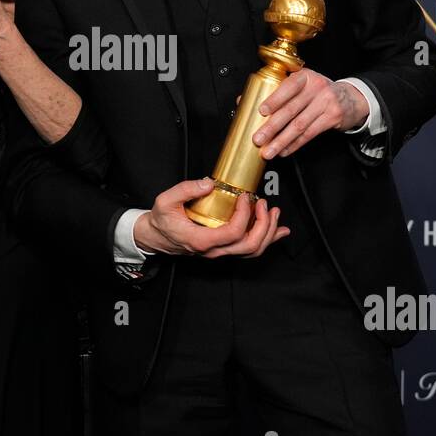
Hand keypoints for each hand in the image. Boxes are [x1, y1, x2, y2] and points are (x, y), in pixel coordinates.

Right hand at [133, 177, 288, 257]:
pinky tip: (279, 230)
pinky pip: (250, 249)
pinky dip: (268, 239)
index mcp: (200, 239)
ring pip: (253, 250)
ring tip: (274, 212)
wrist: (157, 236)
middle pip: (249, 245)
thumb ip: (186, 189)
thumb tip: (209, 183)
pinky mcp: (225, 248)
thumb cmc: (162, 220)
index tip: (244, 198)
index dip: (244, 215)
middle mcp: (214, 250)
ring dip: (268, 232)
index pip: (232, 233)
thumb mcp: (166, 200)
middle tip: (263, 204)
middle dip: (263, 224)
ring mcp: (221, 252)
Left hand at [253, 70, 368, 158]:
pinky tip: (284, 150)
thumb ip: (275, 91)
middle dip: (272, 127)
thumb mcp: (301, 84)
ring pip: (299, 125)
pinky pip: (310, 134)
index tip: (261, 111)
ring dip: (281, 140)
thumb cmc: (318, 91)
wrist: (350, 97)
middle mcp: (316, 87)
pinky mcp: (332, 117)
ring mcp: (326, 102)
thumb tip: (243, 100)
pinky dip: (295, 144)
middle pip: (291, 110)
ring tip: (269, 151)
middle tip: (258, 138)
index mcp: (305, 76)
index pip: (288, 87)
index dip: (274, 99)